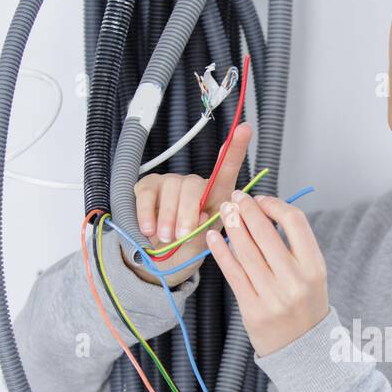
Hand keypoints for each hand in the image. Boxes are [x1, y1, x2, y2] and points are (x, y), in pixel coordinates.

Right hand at [123, 123, 253, 286]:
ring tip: (166, 238)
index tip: (245, 128)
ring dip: (168, 216)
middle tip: (183, 236)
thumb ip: (206, 231)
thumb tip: (202, 217)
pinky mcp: (148, 186)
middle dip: (188, 212)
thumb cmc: (188, 249)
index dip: (236, 148)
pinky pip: (147, 194)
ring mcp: (171, 183)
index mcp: (216, 196)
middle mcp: (195, 185)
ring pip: (171, 189)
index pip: (227, 169)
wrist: (161, 262)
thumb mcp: (204, 245)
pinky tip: (148, 229)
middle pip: (194, 186)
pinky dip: (147, 213)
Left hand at [206, 191, 328, 356]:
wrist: (303, 349)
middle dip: (247, 210)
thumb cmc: (305, 304)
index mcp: (315, 268)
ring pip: (246, 251)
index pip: (295, 223)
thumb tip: (261, 212)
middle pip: (266, 233)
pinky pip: (233, 273)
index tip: (261, 200)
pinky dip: (221, 252)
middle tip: (236, 197)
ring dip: (232, 225)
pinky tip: (213, 237)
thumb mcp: (312, 275)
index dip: (274, 205)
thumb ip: (293, 247)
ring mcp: (272, 296)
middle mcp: (295, 281)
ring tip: (224, 210)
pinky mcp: (252, 309)